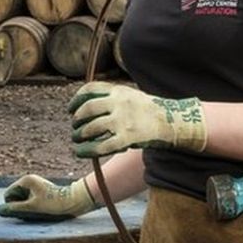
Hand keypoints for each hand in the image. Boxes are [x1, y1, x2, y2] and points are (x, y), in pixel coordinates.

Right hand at [0, 174, 96, 220]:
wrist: (75, 202)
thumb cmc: (54, 205)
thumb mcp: (32, 209)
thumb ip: (13, 209)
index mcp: (25, 181)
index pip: (8, 196)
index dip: (14, 206)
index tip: (28, 209)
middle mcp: (29, 180)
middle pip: (14, 198)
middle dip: (21, 207)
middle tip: (35, 211)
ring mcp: (35, 186)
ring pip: (22, 201)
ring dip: (27, 209)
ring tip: (40, 211)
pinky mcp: (41, 191)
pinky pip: (29, 202)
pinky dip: (33, 208)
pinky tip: (43, 210)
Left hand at [69, 81, 206, 157]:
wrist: (172, 121)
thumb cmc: (148, 110)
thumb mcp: (130, 95)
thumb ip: (111, 98)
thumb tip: (86, 106)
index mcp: (119, 91)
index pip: (90, 89)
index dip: (76, 99)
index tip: (71, 109)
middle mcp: (119, 103)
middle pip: (87, 109)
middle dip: (77, 119)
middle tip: (75, 127)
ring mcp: (123, 121)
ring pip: (91, 128)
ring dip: (79, 135)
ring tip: (77, 140)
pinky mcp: (127, 138)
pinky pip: (101, 146)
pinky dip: (87, 150)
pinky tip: (80, 152)